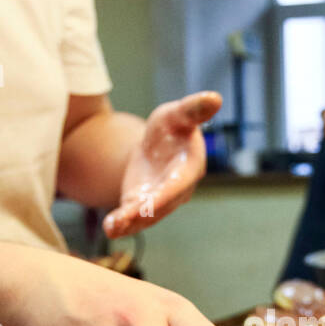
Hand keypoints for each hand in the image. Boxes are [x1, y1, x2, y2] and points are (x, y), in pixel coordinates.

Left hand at [102, 91, 221, 238]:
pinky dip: (122, 225)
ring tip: (113, 227)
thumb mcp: (178, 113)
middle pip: (161, 205)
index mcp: (190, 168)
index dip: (164, 195)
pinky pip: (134, 218)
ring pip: (147, 216)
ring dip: (130, 223)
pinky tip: (109, 228)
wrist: (158, 145)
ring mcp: (161, 201)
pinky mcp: (144, 206)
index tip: (148, 204)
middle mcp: (178, 190)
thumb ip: (193, 109)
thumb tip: (215, 98)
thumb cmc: (173, 126)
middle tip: (125, 218)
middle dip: (143, 213)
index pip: (178, 185)